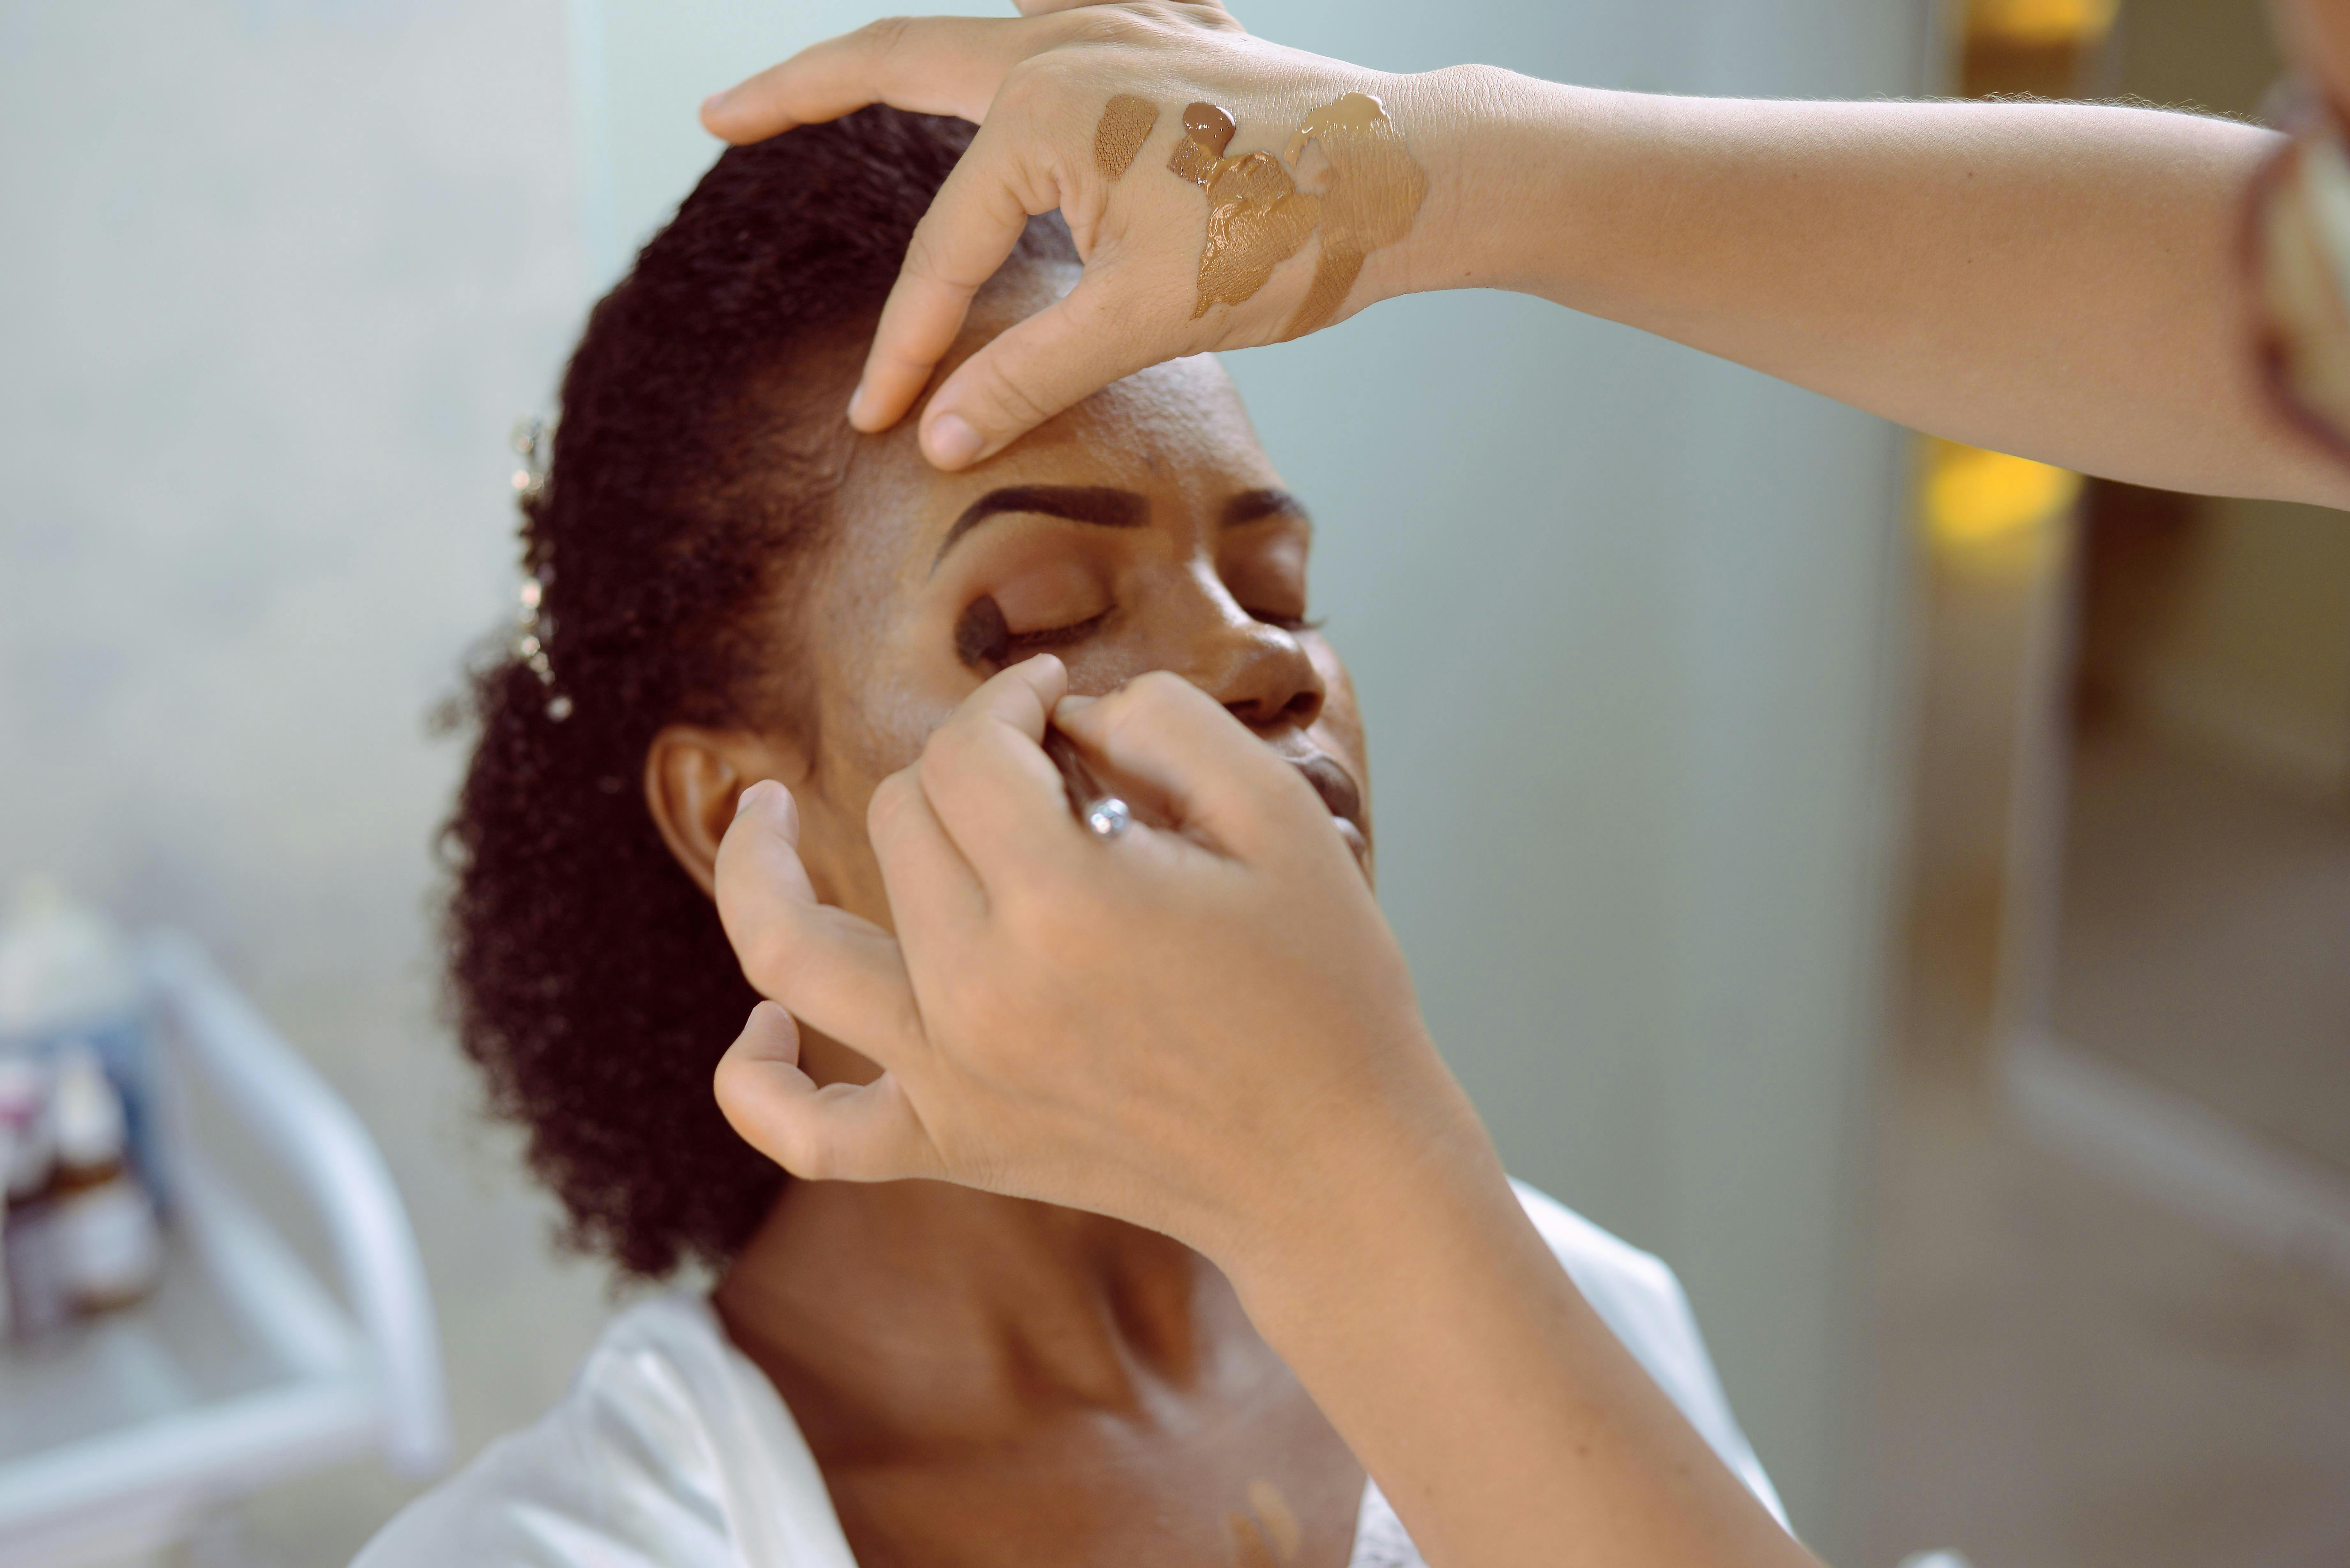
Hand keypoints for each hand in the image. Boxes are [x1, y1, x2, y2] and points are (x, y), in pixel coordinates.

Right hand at [701, 4, 1461, 469]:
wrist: (1416, 179)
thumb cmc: (1285, 238)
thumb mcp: (1144, 320)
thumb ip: (1029, 375)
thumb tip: (935, 438)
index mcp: (1040, 112)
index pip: (943, 253)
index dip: (907, 349)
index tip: (877, 423)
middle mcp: (1063, 42)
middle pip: (899, 57)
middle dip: (802, 90)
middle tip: (719, 117)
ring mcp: (1121, 23)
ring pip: (982, 17)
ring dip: (914, 43)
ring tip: (855, 69)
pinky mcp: (1176, 33)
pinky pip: (1086, 1)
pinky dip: (1045, 8)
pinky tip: (1046, 12)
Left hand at [709, 656, 1481, 1263]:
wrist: (1332, 1167)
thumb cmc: (1322, 990)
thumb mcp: (1281, 818)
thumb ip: (1168, 726)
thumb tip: (1069, 717)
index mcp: (1065, 902)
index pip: (973, 752)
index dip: (1011, 699)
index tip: (1055, 698)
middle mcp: (981, 992)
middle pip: (904, 820)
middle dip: (963, 771)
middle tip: (1036, 776)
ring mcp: (953, 1079)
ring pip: (795, 951)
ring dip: (759, 874)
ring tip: (758, 815)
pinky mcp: (952, 1147)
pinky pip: (807, 1129)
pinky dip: (758, 1078)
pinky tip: (765, 1021)